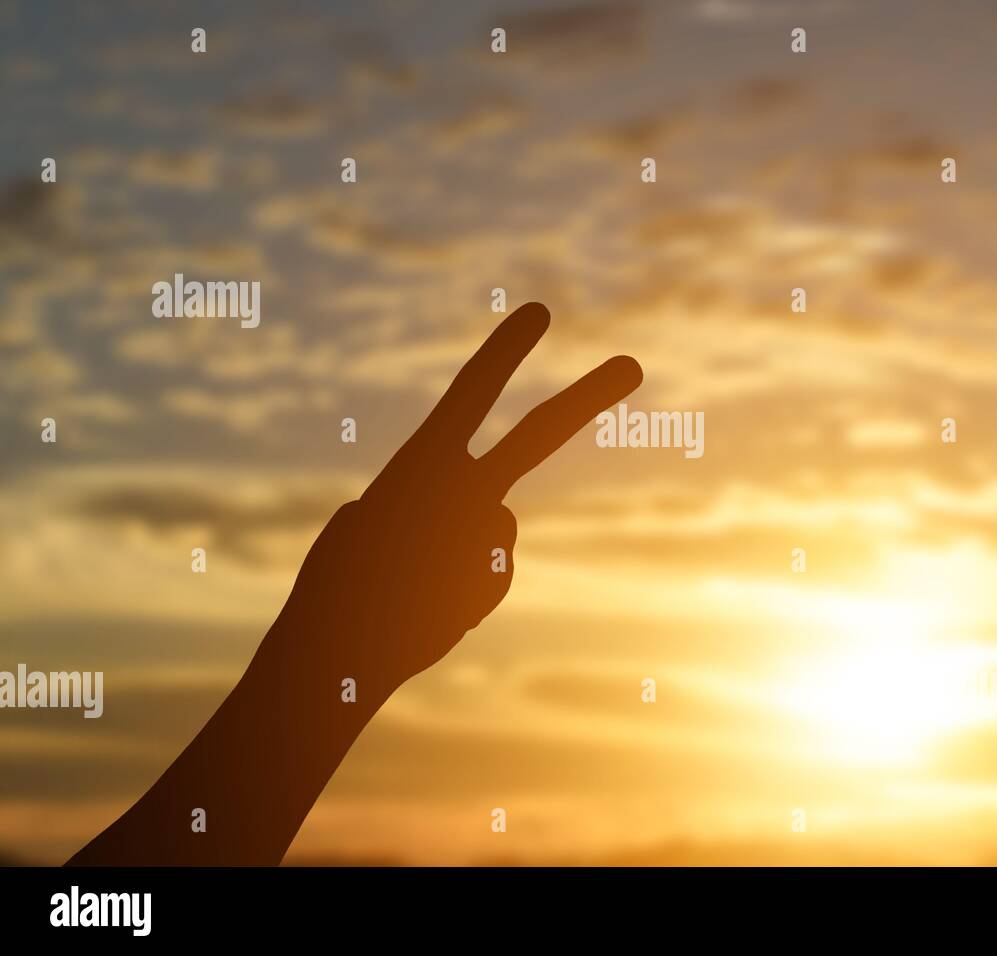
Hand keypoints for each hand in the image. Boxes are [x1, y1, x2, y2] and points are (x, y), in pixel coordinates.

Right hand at [271, 302, 641, 697]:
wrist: (337, 656)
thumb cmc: (336, 580)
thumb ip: (427, 503)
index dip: (504, 351)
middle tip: (632, 366)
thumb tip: (496, 519)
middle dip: (587, 397)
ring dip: (460, 549)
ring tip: (411, 581)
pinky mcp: (499, 580)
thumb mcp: (366, 523)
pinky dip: (462, 587)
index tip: (540, 312)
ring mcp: (488, 538)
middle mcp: (466, 493)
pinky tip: (428, 607)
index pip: (471, 392)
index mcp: (419, 464)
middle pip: (538, 435)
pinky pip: (488, 571)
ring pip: (495, 526)